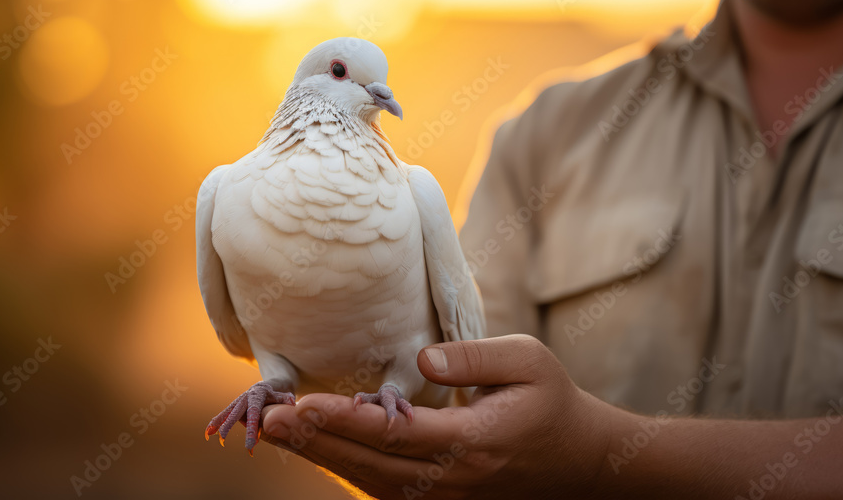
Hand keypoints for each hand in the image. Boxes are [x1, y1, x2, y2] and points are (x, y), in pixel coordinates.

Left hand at [259, 335, 618, 498]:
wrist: (577, 462)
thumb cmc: (550, 401)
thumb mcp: (527, 362)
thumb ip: (473, 357)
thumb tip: (421, 359)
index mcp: (473, 442)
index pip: (396, 433)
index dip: (345, 420)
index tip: (302, 404)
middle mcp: (452, 480)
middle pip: (370, 463)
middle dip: (314, 441)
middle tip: (265, 418)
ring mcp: (443, 498)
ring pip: (369, 481)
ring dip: (320, 455)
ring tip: (274, 429)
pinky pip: (381, 488)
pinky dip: (344, 467)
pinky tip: (313, 446)